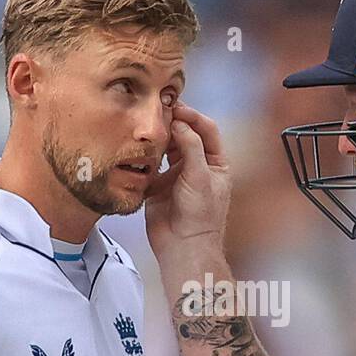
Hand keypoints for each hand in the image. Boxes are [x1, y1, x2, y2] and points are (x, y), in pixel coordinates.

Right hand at [145, 103, 231, 251]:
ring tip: (148, 126)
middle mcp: (196, 166)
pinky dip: (146, 154)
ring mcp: (177, 175)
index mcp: (215, 163)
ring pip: (168, 147)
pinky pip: (151, 164)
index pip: (206, 130)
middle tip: (158, 112)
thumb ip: (191, 147)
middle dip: (174, 123)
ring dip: (160, 137)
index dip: (192, 116)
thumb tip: (180, 123)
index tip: (176, 108)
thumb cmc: (201, 218)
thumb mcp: (200, 176)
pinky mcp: (159, 186)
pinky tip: (140, 147)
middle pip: (186, 135)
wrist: (184, 247)